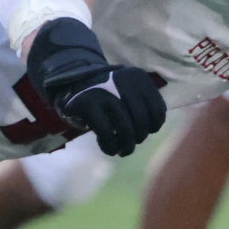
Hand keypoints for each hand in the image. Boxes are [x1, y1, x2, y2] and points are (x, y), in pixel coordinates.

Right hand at [26, 17, 166, 157]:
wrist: (71, 83)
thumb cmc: (105, 94)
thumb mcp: (128, 91)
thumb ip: (143, 105)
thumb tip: (152, 128)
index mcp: (138, 78)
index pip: (158, 110)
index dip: (153, 127)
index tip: (144, 132)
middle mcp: (124, 82)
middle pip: (142, 122)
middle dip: (138, 139)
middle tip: (129, 145)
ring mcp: (105, 93)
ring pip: (127, 130)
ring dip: (126, 147)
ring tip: (121, 150)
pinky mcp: (88, 104)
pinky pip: (107, 134)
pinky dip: (110, 146)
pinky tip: (108, 148)